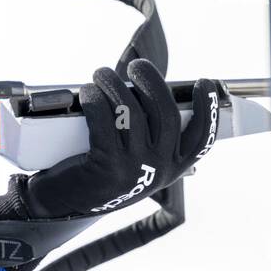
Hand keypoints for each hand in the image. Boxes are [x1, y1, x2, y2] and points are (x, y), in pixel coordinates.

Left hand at [0, 60, 219, 222]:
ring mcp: (135, 169)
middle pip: (166, 113)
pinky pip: (104, 119)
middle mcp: (160, 170)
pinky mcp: (107, 166)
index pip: (202, 138)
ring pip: (131, 111)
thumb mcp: (136, 162)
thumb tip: (149, 88)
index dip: (208, 108)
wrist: (62, 204)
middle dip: (152, 81)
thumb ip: (151, 137)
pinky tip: (88, 92)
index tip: (203, 83)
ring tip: (101, 75)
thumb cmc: (100, 173)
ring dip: (114, 84)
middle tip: (135, 66)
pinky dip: (95, 99)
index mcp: (173, 169)